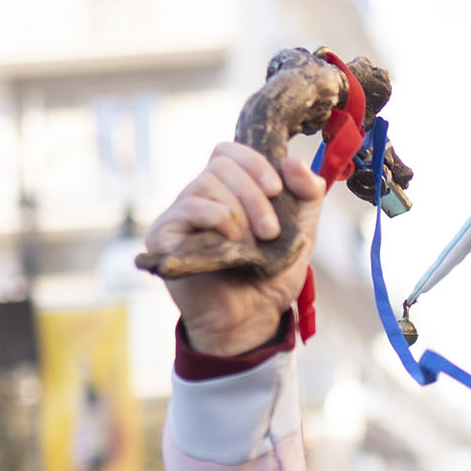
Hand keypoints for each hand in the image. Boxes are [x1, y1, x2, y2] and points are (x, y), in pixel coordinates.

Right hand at [145, 142, 327, 355]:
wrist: (253, 319)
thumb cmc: (271, 276)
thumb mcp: (302, 231)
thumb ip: (307, 194)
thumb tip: (293, 159)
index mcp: (227, 189)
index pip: (229, 151)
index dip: (254, 162)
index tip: (276, 189)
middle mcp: (200, 196)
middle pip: (221, 165)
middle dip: (254, 196)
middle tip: (270, 232)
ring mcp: (179, 214)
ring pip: (206, 184)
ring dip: (240, 214)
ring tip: (252, 247)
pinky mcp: (164, 235)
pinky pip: (189, 208)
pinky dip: (218, 220)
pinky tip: (231, 244)